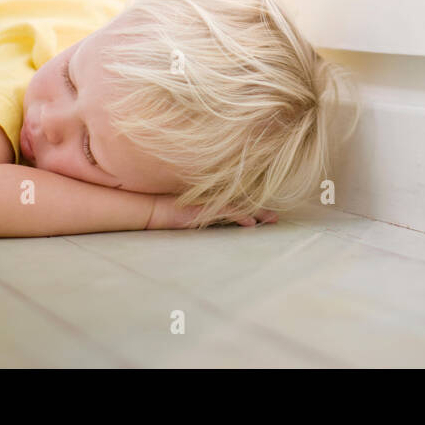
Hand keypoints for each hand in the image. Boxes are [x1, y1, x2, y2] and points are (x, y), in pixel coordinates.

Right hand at [146, 194, 277, 229]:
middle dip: (260, 211)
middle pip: (241, 204)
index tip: (263, 215)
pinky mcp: (202, 208)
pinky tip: (251, 222)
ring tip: (271, 219)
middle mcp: (211, 202)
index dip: (250, 209)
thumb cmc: (164, 210)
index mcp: (209, 202)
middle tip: (275, 217)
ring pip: (238, 207)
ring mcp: (208, 204)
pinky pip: (226, 212)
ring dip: (256, 214)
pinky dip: (239, 217)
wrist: (149, 207)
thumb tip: (206, 222)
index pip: (235, 205)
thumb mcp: (185, 214)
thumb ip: (199, 216)